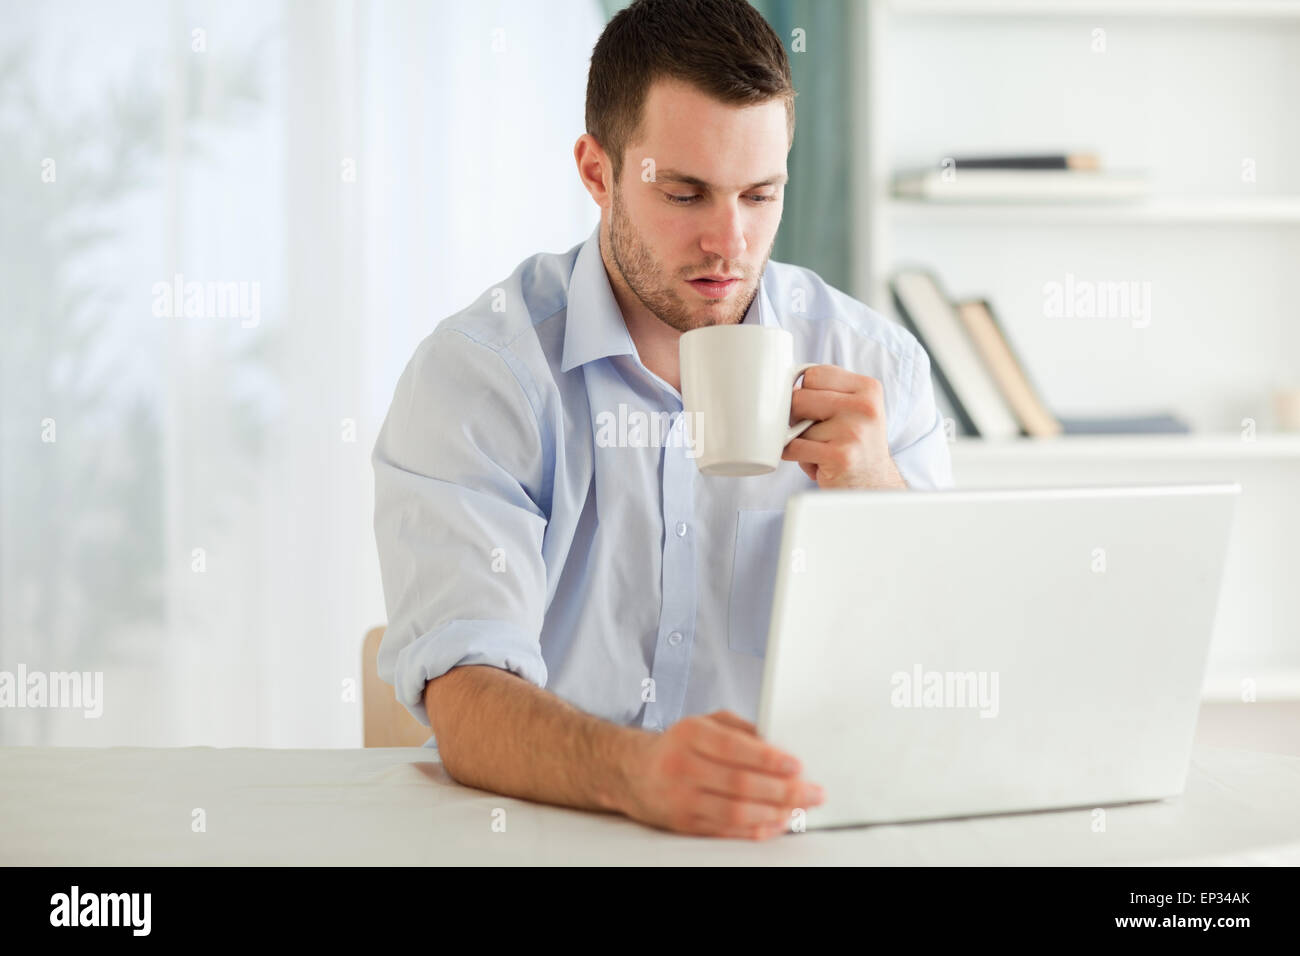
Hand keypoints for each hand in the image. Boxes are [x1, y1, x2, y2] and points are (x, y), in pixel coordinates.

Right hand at [616, 710, 824, 839]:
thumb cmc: (676, 746)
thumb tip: (777, 746)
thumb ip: (741, 729)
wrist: (632, 772)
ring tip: (798, 810)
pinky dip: (755, 830)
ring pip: (735, 812)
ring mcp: (682, 799)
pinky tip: (775, 824)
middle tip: (811, 792)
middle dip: (783, 791)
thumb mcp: (704, 722)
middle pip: (740, 784)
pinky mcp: (684, 824)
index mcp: (690, 735)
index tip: (796, 765)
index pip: (735, 748)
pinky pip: (725, 831)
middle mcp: (683, 767)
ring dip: (774, 814)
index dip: (769, 759)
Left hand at [782, 364, 907, 488]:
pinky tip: (816, 461)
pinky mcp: (840, 456)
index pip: (814, 374)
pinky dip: (795, 456)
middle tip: (815, 432)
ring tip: (823, 449)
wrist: (873, 484)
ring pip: (797, 426)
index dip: (806, 392)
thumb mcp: (851, 409)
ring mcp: (853, 431)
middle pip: (800, 397)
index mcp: (868, 388)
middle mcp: (865, 407)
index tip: (816, 409)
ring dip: (801, 440)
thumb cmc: (853, 444)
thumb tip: (784, 387)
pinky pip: (794, 447)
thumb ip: (826, 391)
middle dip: (797, 417)